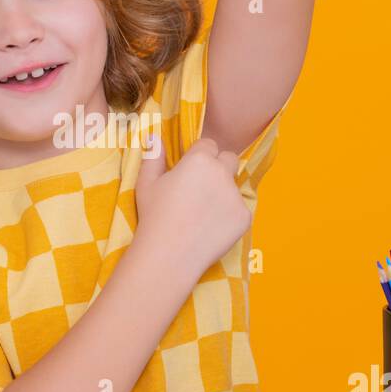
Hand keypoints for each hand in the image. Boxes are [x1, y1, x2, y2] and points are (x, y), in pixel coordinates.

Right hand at [134, 136, 251, 281]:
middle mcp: (222, 173)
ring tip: (203, 214)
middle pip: (230, 159)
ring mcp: (236, 196)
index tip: (190, 172)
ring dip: (223, 193)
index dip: (199, 157)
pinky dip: (229, 217)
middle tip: (202, 189)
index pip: (208, 145)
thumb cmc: (154, 216)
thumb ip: (153, 156)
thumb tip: (155, 136)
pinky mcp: (244, 217)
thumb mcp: (146, 183)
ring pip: (234, 187)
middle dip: (220, 167)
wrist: (169, 255)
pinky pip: (239, 210)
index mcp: (199, 160)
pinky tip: (210, 229)